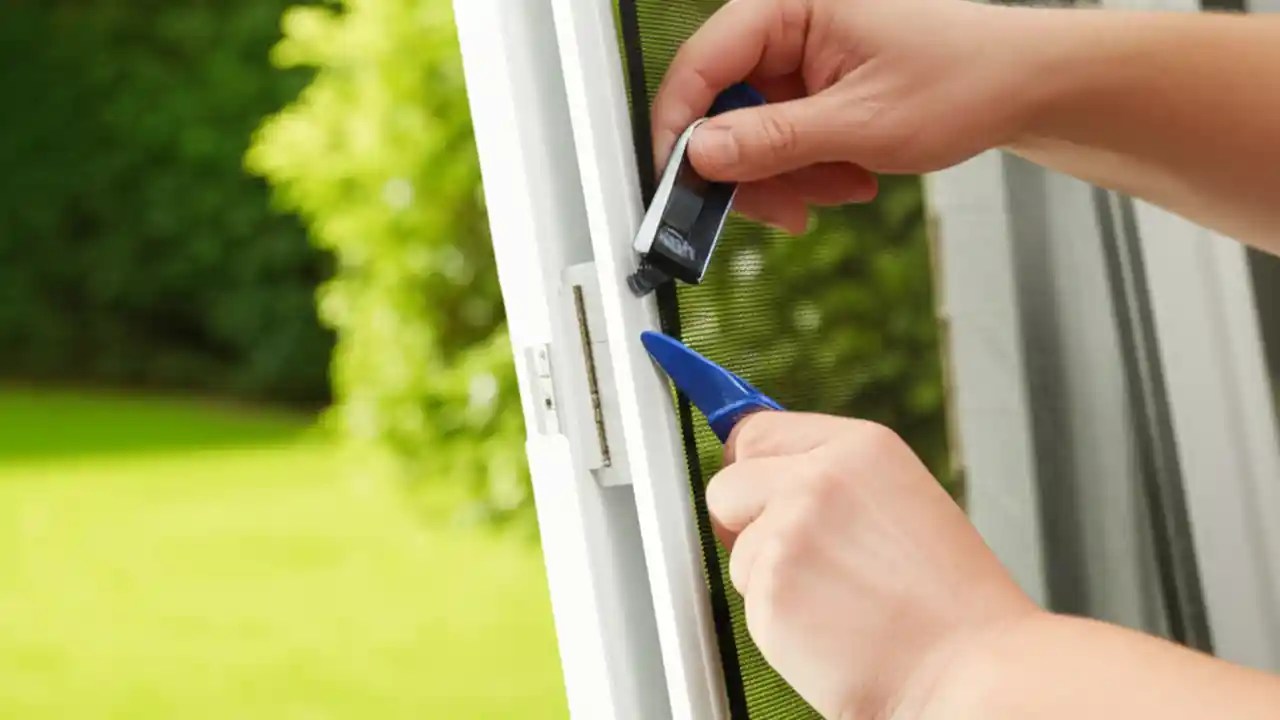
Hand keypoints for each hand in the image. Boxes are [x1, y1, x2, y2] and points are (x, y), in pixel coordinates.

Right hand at [652, 0, 1047, 233]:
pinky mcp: (815, 87)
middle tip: (777, 209)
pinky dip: (807, 170)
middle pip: (723, 105)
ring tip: (841, 187)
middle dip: (750, 167)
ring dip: (787, 176)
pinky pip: (782, 138)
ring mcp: (802, 58)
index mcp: (793, 4)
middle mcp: (790, 25)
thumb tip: (700, 155)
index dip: (680, 126)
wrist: (1027, 88)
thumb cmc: (967, 79)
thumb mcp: (862, 122)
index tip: (674, 182)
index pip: (703, 61)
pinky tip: (849, 177)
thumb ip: (772, 140)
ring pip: (751, 132)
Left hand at [709, 412, 1036, 718]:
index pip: (755, 432)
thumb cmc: (947, 599)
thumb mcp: (901, 500)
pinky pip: (749, 604)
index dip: (746, 466)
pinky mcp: (770, 591)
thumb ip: (830, 477)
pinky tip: (833, 633)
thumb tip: (751, 474)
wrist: (973, 669)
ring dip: (771, 581)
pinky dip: (780, 625)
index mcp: (859, 447)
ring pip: (739, 554)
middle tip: (799, 560)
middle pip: (726, 486)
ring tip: (842, 604)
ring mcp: (788, 533)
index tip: (746, 485)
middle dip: (744, 523)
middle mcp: (818, 478)